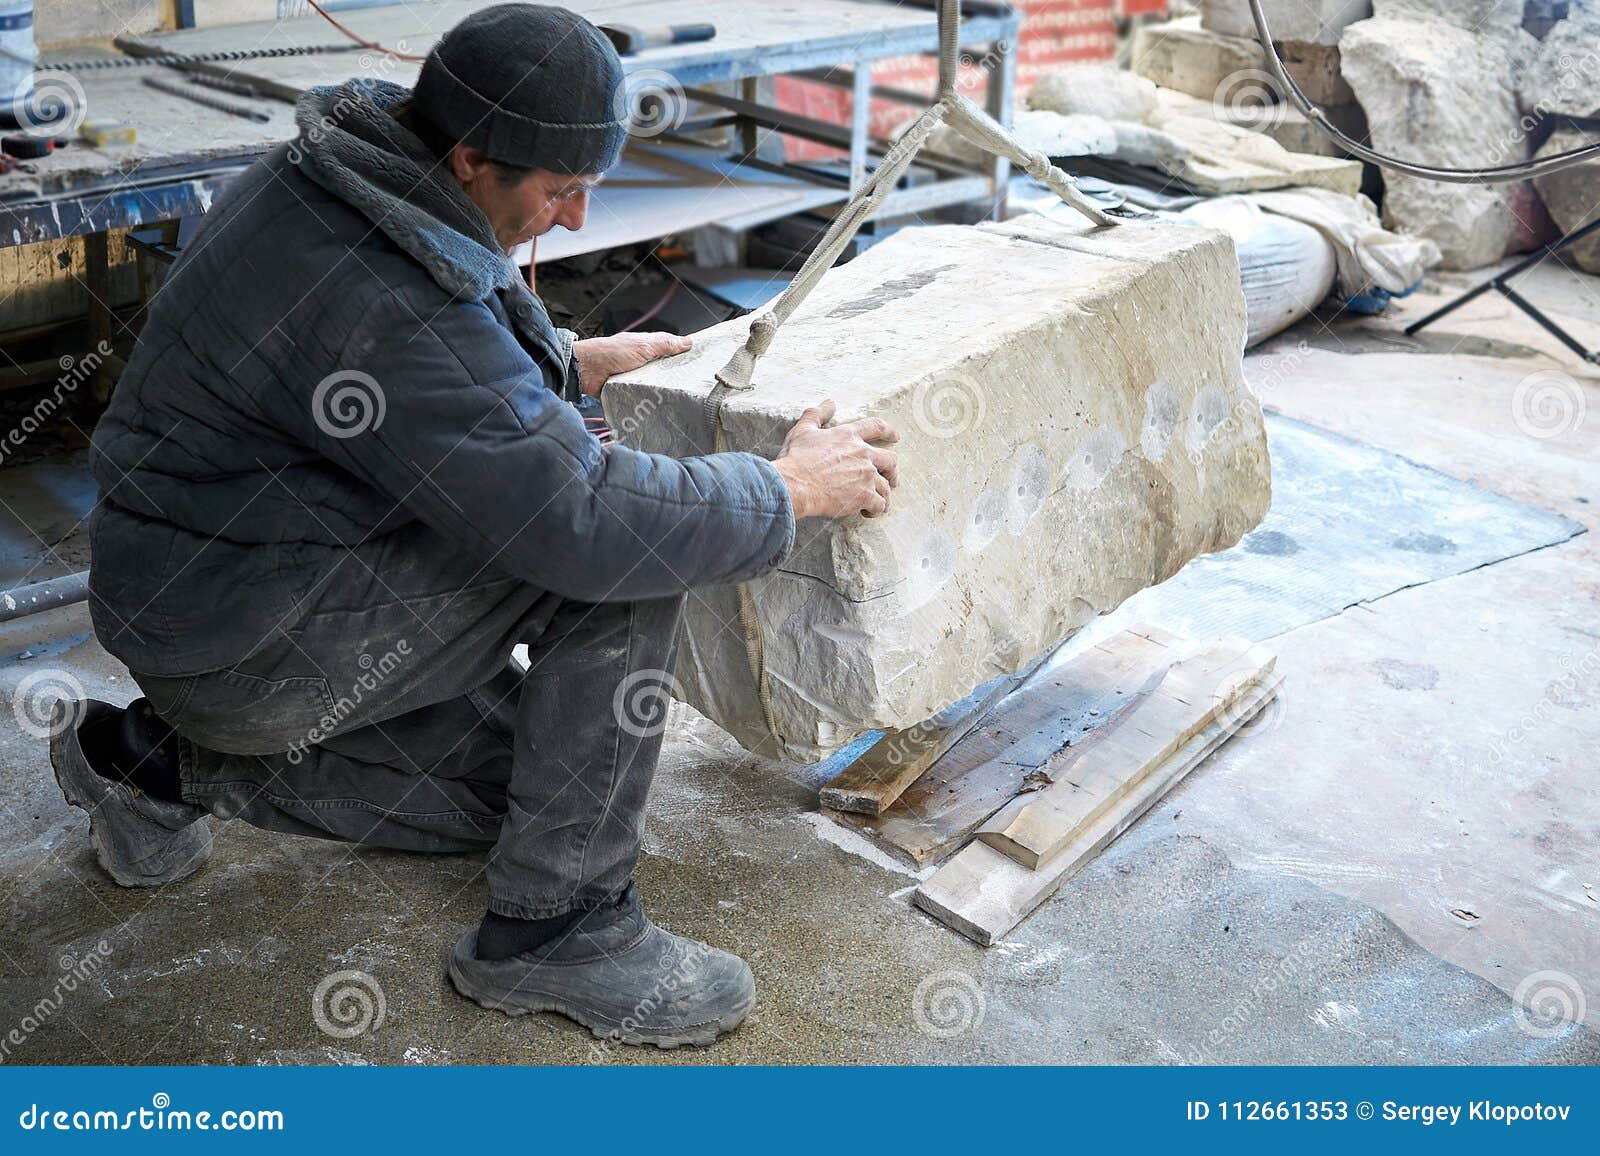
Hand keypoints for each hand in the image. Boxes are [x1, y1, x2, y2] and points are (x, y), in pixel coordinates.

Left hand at [573, 332, 690, 396]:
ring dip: (664, 390)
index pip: (672, 350)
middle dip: (677, 377)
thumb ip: (664, 344)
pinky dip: (651, 399)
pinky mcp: (631, 391)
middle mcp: (644, 362)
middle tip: (694, 385)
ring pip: (658, 384)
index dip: (686, 356)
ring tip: (680, 397)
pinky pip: (645, 396)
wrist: (586, 371)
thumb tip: (688, 341)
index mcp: (648, 347)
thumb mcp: (642, 345)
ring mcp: (638, 377)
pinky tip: (660, 404)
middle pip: (667, 370)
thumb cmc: (610, 353)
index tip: (702, 363)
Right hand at [772, 401, 899, 519]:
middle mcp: (863, 454)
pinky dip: (877, 509)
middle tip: (891, 479)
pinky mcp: (865, 496)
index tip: (895, 437)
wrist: (795, 485)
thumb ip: (817, 414)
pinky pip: (880, 504)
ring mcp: (866, 476)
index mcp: (849, 436)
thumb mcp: (803, 430)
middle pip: (891, 460)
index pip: (876, 427)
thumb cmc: (797, 458)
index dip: (889, 432)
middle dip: (893, 471)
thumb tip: (829, 403)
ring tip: (878, 502)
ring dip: (884, 494)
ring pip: (886, 486)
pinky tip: (867, 512)